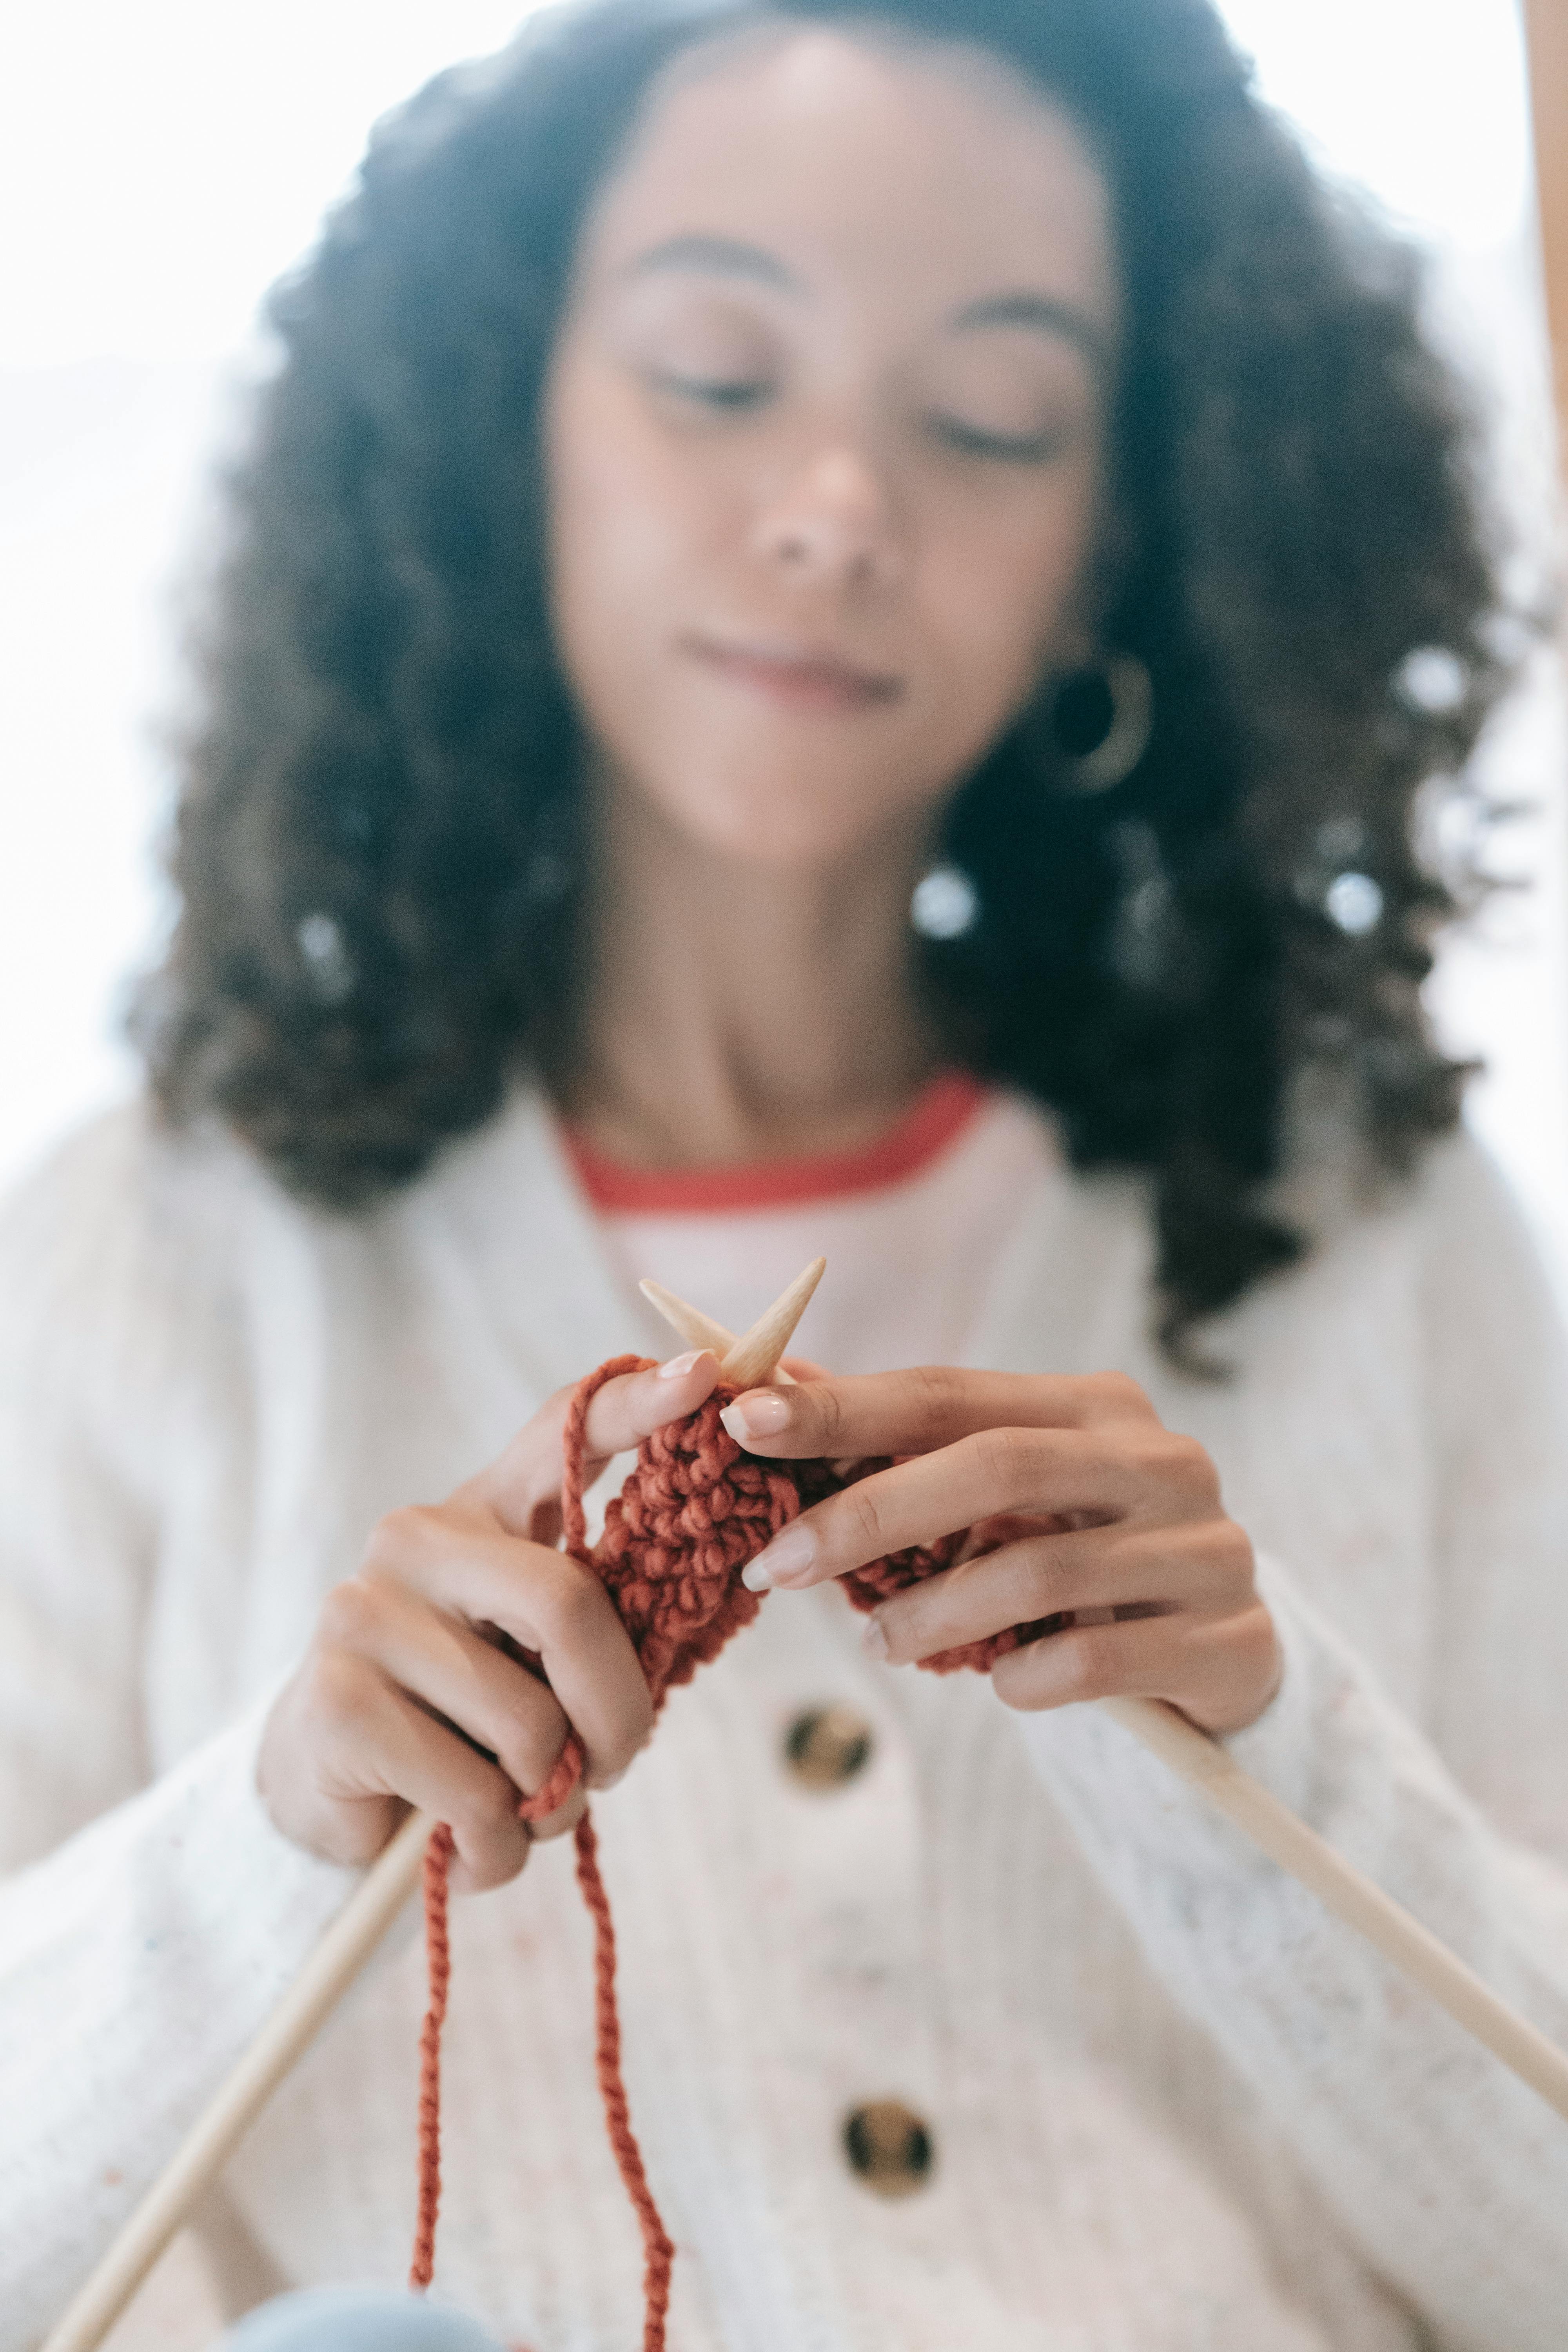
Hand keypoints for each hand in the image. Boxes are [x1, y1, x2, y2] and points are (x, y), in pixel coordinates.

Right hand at [258, 1349, 723, 1890]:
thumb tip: (694, 1603)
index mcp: (482, 1512)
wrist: (329, 1795)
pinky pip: (473, 1793)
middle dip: (618, 1713)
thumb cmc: (466, 1720)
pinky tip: (470, 1844)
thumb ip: (594, 1628)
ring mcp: (365, 1613)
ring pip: (528, 1723)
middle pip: (569, 1605)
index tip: (704, 1376)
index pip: (560, 1433)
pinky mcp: (336, 1700)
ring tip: (522, 1812)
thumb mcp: (535, 1660)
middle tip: (614, 1767)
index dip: (635, 1406)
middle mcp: (415, 1540)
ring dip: (551, 1798)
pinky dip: (497, 1846)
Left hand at [721, 1367, 1280, 1735]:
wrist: (1222, 1649)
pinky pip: (1097, 1659)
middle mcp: (1161, 1459)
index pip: (950, 1393)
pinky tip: (999, 1685)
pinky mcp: (1227, 1638)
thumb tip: (777, 1389)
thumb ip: (909, 1444)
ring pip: (1041, 1569)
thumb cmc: (1085, 1554)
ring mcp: (1205, 1547)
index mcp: (1097, 1406)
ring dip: (934, 1612)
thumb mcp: (1008, 1492)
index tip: (745, 1424)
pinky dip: (1025, 1677)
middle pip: (996, 1466)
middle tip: (773, 1567)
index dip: (846, 1407)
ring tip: (878, 1646)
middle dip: (869, 1514)